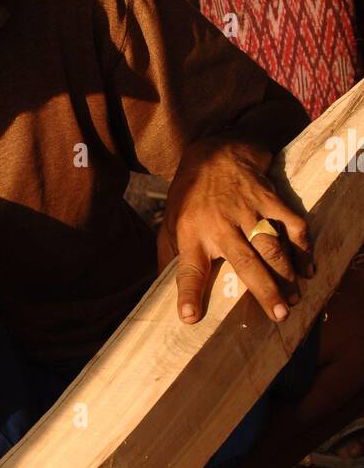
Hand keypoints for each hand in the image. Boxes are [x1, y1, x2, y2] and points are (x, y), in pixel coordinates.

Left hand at [158, 138, 313, 323]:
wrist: (215, 151)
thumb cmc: (190, 194)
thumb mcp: (169, 222)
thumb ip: (169, 256)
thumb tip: (162, 290)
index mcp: (192, 233)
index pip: (188, 269)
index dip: (189, 293)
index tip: (191, 316)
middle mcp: (220, 224)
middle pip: (245, 262)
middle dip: (263, 290)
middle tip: (278, 316)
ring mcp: (248, 210)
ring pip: (272, 246)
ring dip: (286, 274)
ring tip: (294, 300)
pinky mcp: (269, 198)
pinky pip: (291, 224)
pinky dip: (302, 247)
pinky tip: (306, 268)